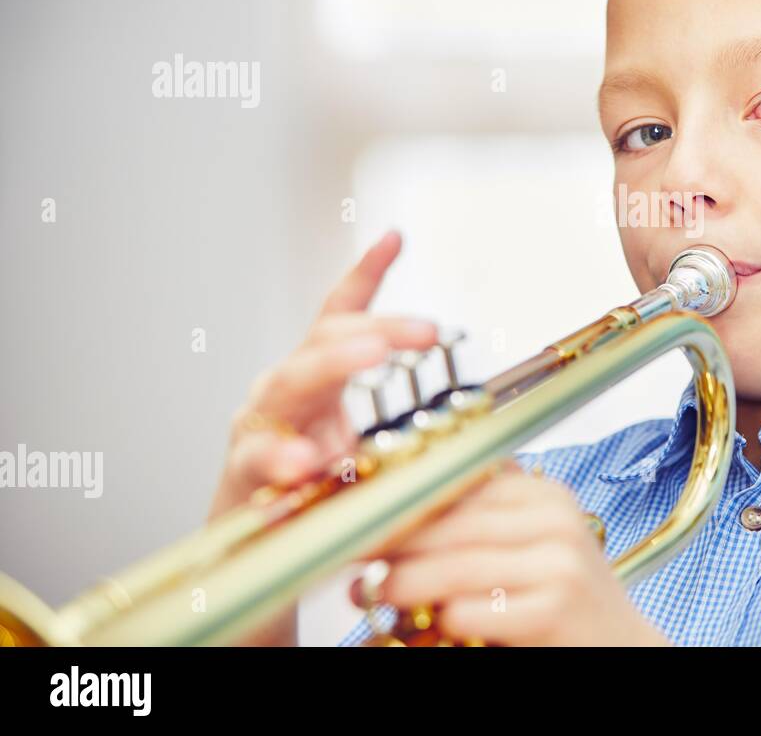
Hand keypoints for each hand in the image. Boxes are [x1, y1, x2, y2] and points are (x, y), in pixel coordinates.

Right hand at [208, 229, 439, 643]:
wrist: (262, 558)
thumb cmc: (321, 496)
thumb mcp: (375, 456)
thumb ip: (414, 439)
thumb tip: (485, 436)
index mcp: (322, 375)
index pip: (340, 314)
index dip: (367, 273)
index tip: (396, 235)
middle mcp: (287, 389)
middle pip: (326, 339)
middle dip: (378, 328)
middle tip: (425, 331)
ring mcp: (260, 425)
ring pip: (288, 382)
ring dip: (330, 366)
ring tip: (368, 357)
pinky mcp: (243, 471)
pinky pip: (258, 458)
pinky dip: (281, 458)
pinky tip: (306, 463)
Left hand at [352, 461, 671, 646]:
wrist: (623, 646)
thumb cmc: (562, 599)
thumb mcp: (527, 547)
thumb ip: (476, 526)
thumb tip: (391, 514)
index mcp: (542, 494)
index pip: (459, 486)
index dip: (403, 502)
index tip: (357, 516)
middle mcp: (554, 518)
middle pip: (452, 523)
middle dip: (393, 542)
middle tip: (350, 557)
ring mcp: (559, 561)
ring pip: (457, 566)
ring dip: (403, 583)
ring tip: (371, 593)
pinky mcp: (558, 606)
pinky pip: (478, 610)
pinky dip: (445, 619)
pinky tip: (430, 624)